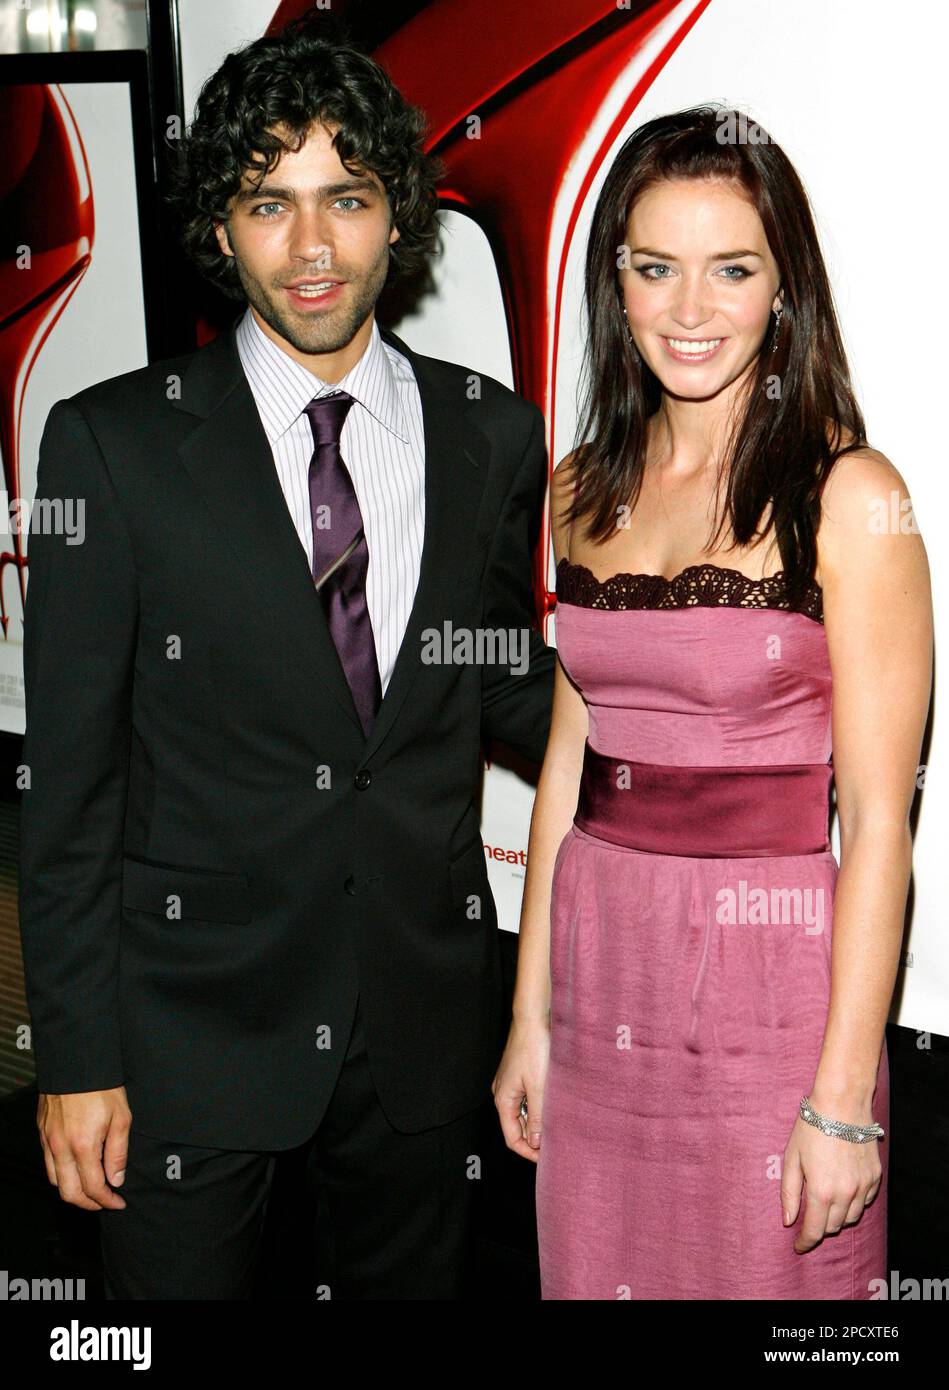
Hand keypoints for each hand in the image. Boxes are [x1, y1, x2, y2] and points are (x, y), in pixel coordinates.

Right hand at [37, 1088, 131, 1210]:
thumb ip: (118, 1153)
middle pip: (68, 1193)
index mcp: (83, 1145)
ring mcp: (48, 1140)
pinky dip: (60, 1174)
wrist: (76, 1062)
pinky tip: (74, 1169)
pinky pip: (48, 1163)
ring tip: (91, 1189)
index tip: (117, 1202)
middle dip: (88, 1204)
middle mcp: (61, 1147)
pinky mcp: (42, 1132)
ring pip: (54, 1180)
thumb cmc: (101, 1086)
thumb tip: (116, 1180)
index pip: (93, 1187)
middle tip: (104, 1202)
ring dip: (72, 1191)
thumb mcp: (121, 1118)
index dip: (106, 1200)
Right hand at [492, 1016, 549, 1162]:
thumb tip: (536, 1142)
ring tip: (557, 1129)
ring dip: (537, 1123)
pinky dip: (538, 1108)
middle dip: (534, 1139)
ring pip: (523, 1113)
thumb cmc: (534, 1048)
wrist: (532, 1018)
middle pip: (516, 1127)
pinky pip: (526, 1100)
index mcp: (503, 1099)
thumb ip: (538, 1117)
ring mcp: (510, 1083)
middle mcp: (503, 1093)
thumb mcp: (539, 1087)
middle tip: (555, 1146)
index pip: (512, 1137)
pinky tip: (552, 1108)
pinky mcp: (518, 1074)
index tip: (546, 1159)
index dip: (528, 1151)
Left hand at [781, 1102, 882, 1252]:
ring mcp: (863, 1186)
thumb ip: (789, 1193)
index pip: (815, 1231)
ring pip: (851, 1217)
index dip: (805, 1242)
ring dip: (837, 1216)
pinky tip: (843, 1191)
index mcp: (821, 1192)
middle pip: (833, 1226)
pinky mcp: (875, 1177)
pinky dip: (854, 1203)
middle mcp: (846, 1194)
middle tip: (808, 1217)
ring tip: (825, 1203)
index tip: (798, 1246)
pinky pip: (865, 1201)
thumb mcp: (791, 1158)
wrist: (842, 1104)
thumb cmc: (811, 1128)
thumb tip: (788, 1221)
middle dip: (819, 1226)